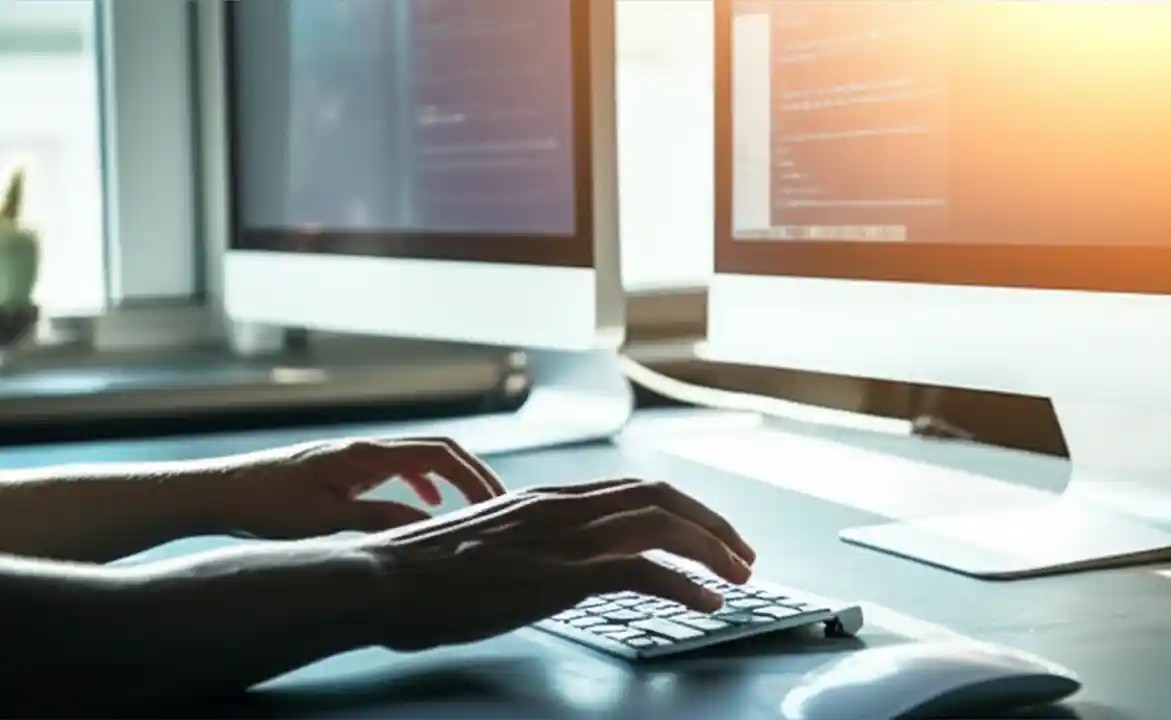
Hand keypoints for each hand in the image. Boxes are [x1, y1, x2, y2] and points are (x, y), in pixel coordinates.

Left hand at [197, 437, 505, 539]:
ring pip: (419, 461)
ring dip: (451, 481)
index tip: (497, 503)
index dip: (475, 477)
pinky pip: (398, 471)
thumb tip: (430, 529)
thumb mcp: (328, 520)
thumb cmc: (266, 506)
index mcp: (367, 455)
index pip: (440, 454)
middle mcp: (366, 449)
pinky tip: (425, 508)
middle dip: (472, 477)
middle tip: (498, 507)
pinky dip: (422, 485)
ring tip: (473, 510)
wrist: (219, 493)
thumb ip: (381, 520)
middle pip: (437, 452)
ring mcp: (355, 457)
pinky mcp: (344, 470)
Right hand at [354, 478, 756, 650]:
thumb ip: (530, 546)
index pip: (635, 489)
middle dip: (712, 524)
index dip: (683, 510)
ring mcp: (562, 538)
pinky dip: (684, 584)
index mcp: (548, 500)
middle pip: (660, 498)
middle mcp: (562, 507)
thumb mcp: (488, 547)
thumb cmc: (422, 571)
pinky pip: (640, 571)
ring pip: (660, 525)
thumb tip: (557, 566)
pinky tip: (707, 602)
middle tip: (743, 556)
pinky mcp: (557, 574)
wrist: (380, 576)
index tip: (710, 535)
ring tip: (741, 577)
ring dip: (711, 550)